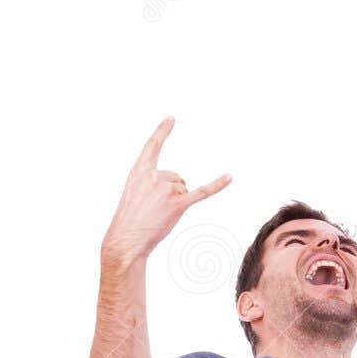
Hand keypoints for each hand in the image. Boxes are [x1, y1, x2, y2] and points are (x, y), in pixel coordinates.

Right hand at [101, 117, 230, 267]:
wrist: (127, 239)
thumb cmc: (130, 220)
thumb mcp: (133, 193)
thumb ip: (152, 182)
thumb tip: (180, 184)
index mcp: (140, 170)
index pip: (153, 146)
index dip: (162, 131)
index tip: (171, 119)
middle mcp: (154, 176)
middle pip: (176, 177)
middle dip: (171, 193)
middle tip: (155, 209)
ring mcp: (167, 189)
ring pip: (183, 189)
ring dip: (177, 203)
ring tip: (160, 215)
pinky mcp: (178, 205)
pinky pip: (201, 192)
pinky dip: (217, 185)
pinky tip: (229, 177)